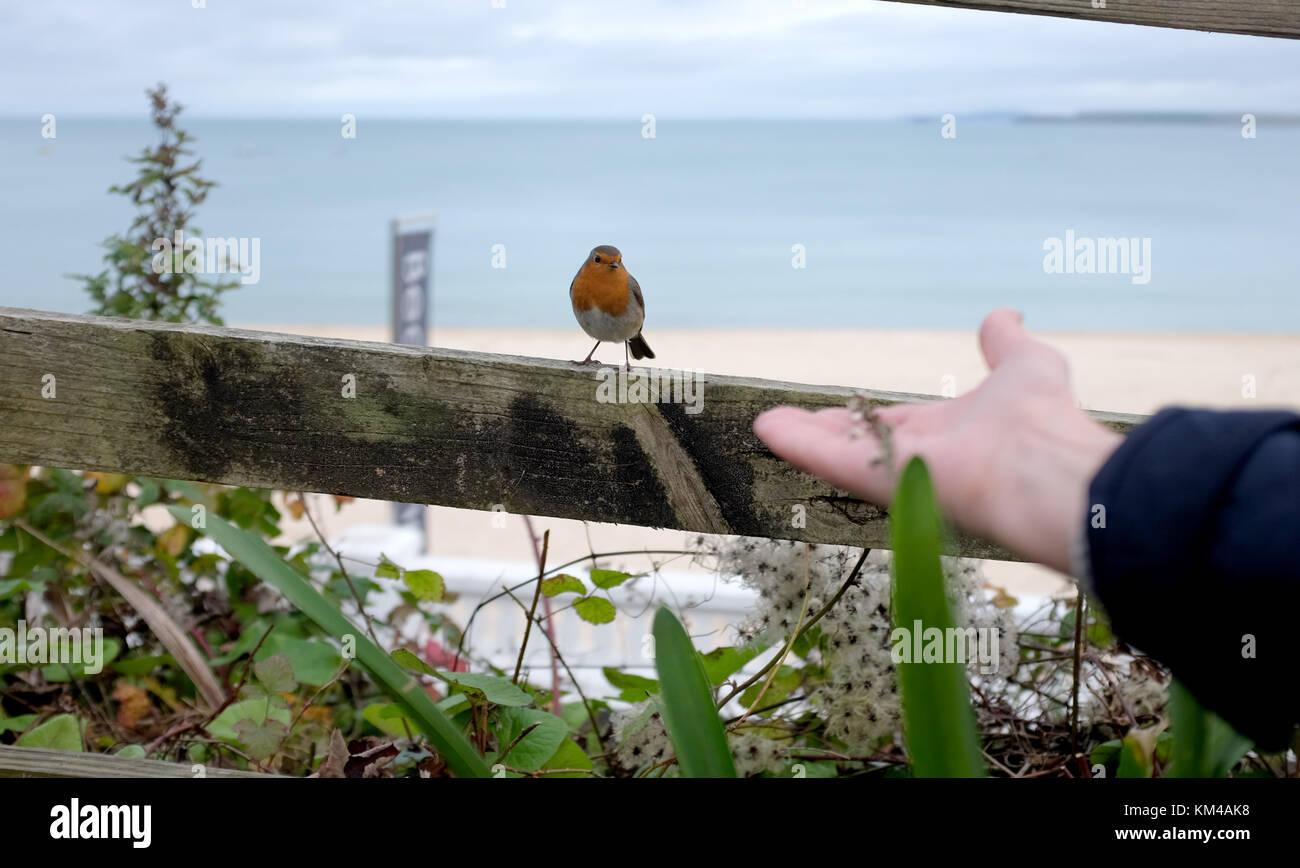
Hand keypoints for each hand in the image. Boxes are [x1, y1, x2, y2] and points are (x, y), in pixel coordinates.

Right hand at [753, 309, 1121, 572]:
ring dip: (803, 438)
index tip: (838, 410)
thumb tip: (1004, 315)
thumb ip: (1006, 342)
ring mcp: (896, 471)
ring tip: (767, 424)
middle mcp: (920, 456)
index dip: (866, 418)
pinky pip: (831, 459)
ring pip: (840, 453)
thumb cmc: (1042, 418)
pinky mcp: (879, 479)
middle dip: (825, 432)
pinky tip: (766, 427)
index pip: (898, 425)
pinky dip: (797, 443)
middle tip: (788, 421)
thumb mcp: (1025, 364)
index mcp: (951, 433)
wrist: (1046, 466)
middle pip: (860, 444)